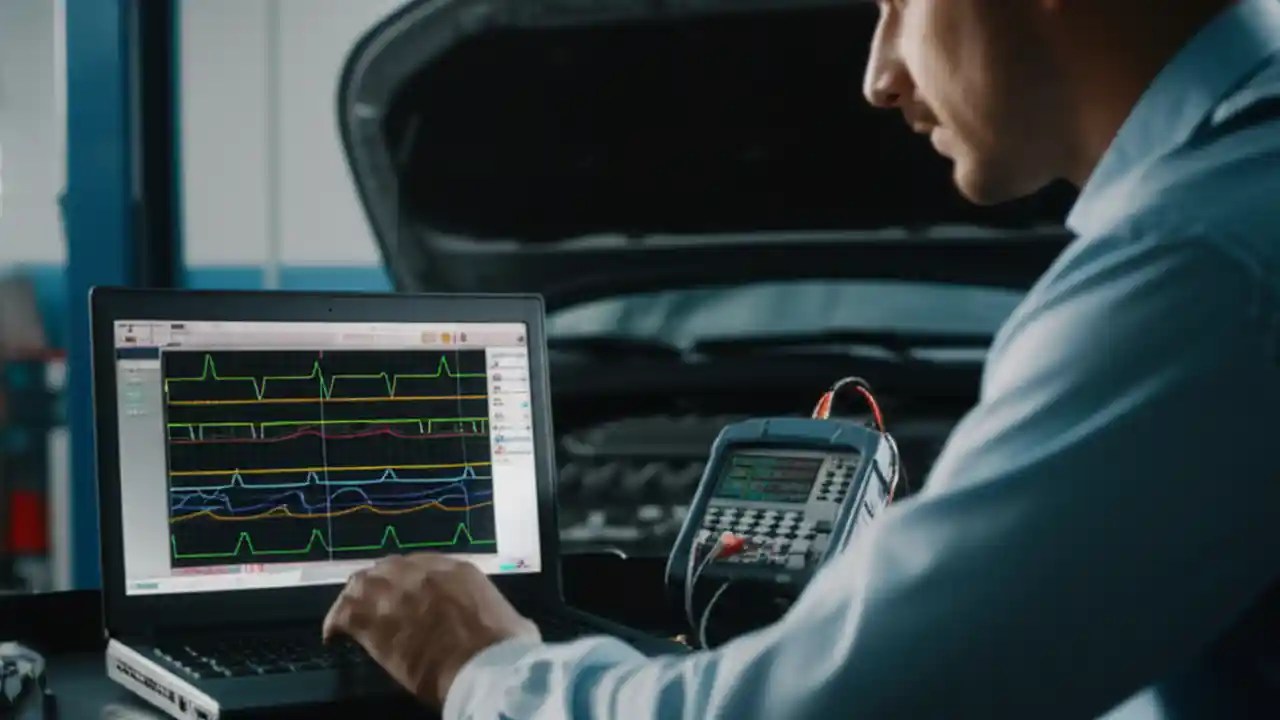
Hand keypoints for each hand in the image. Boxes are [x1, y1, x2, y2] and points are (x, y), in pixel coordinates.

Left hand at [322, 553, 540, 708]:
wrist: (485, 668)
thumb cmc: (506, 651)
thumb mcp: (515, 626)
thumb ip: (505, 619)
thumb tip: (515, 629)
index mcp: (458, 571)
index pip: (422, 565)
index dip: (408, 580)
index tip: (405, 595)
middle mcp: (423, 573)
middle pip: (388, 568)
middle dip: (379, 584)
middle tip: (374, 604)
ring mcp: (396, 593)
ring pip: (361, 584)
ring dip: (354, 599)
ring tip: (349, 616)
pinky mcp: (375, 621)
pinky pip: (343, 613)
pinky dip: (335, 623)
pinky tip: (333, 637)